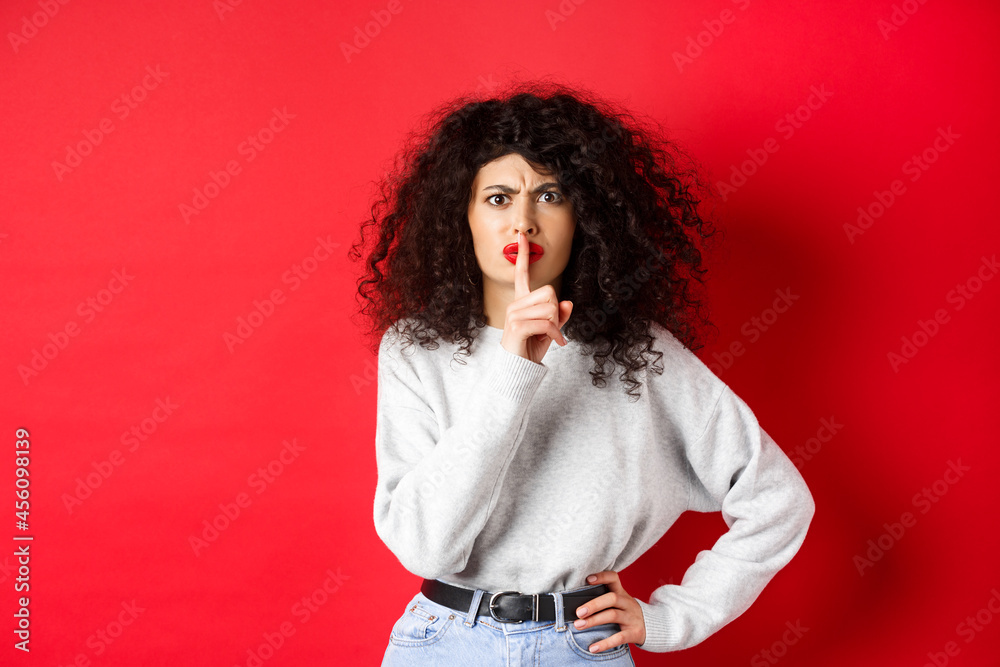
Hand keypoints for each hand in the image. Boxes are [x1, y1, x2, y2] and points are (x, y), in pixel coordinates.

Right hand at [500, 230, 572, 362]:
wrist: (519, 369)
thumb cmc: (531, 348)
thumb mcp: (550, 330)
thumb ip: (560, 316)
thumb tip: (568, 303)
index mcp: (521, 301)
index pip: (522, 274)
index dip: (523, 255)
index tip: (523, 238)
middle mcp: (515, 304)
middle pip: (550, 292)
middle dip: (556, 311)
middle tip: (551, 328)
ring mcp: (514, 315)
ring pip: (550, 308)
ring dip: (556, 325)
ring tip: (550, 337)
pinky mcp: (517, 326)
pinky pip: (547, 323)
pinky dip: (556, 334)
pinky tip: (555, 343)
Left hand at [573, 570, 646, 652]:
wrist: (651, 626)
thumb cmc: (626, 612)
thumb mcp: (619, 602)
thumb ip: (603, 600)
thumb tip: (576, 604)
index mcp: (621, 593)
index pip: (613, 578)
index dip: (602, 577)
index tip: (588, 579)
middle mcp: (627, 603)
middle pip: (611, 598)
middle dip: (593, 604)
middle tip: (578, 612)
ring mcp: (631, 617)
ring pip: (613, 615)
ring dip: (594, 620)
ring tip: (579, 625)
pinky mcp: (634, 632)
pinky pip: (619, 637)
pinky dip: (605, 643)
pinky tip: (593, 648)